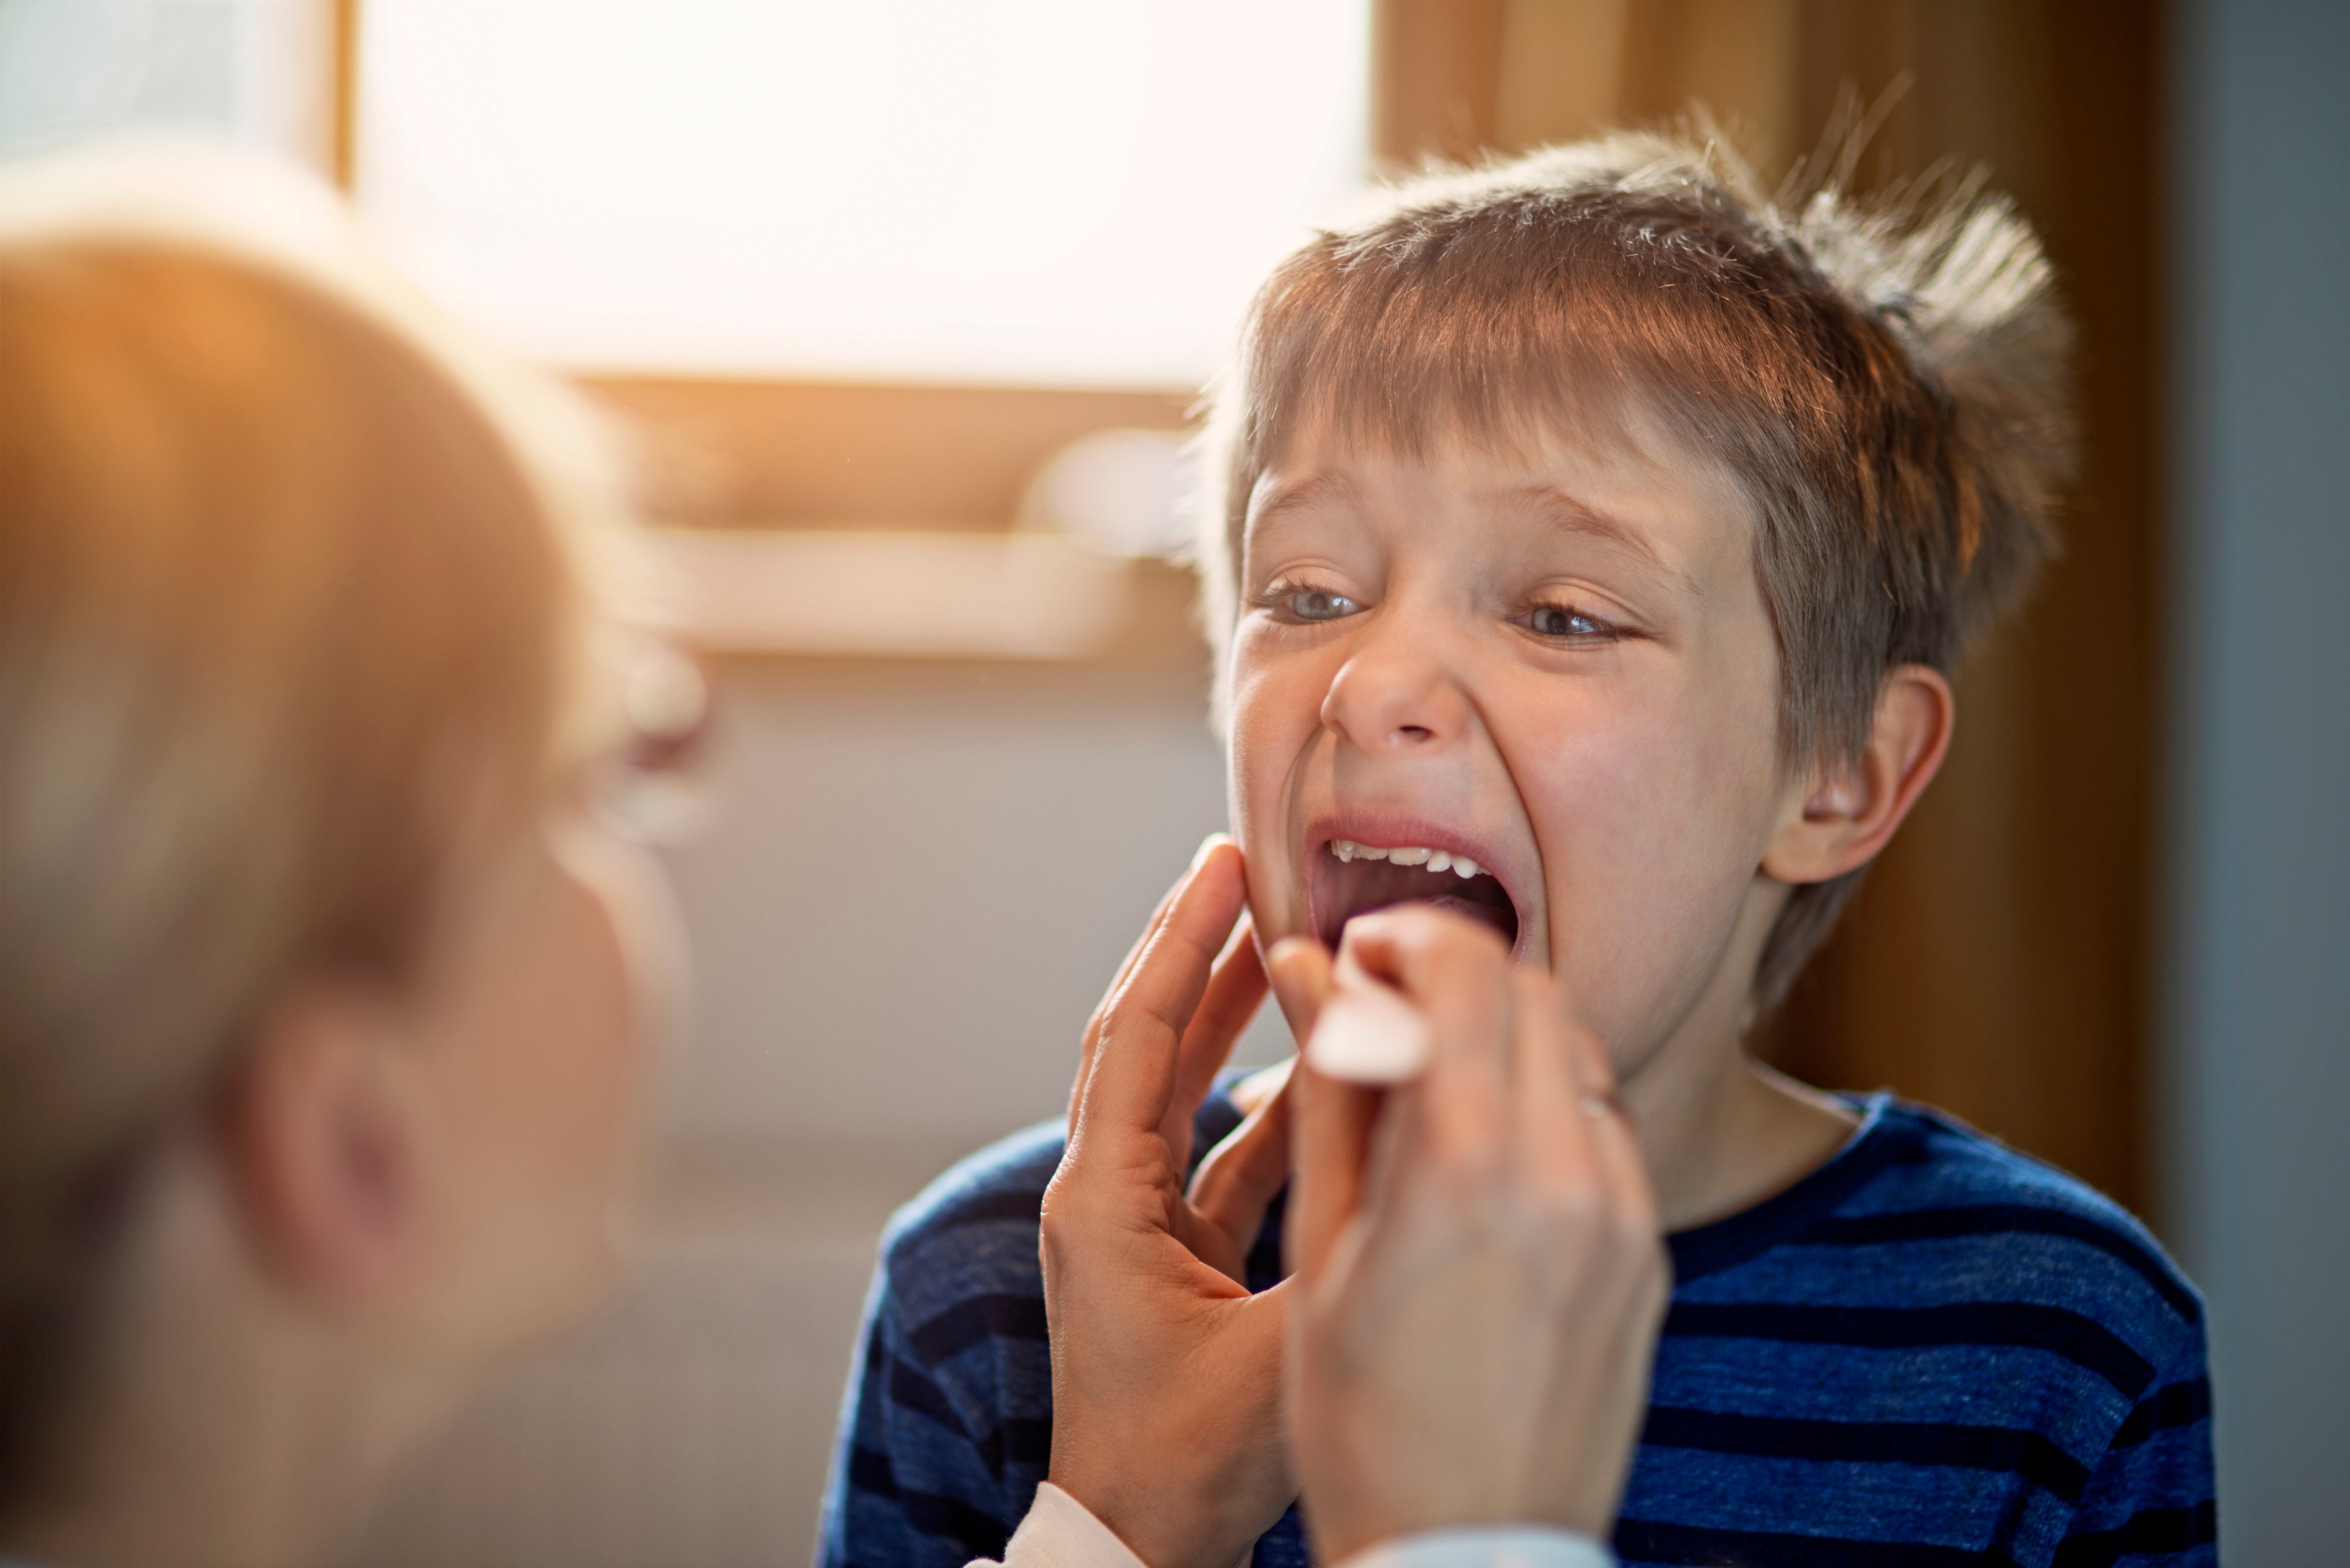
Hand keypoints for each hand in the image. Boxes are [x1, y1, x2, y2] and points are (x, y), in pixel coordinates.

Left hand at [1041, 838, 1297, 1567]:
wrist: (1136, 1544)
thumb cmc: (1186, 1462)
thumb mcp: (1273, 1349)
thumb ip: (1339, 1244)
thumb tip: (1407, 1143)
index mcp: (1101, 1204)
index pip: (1137, 1038)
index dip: (1180, 944)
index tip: (1221, 862)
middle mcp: (1103, 1196)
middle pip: (1141, 1040)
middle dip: (1190, 952)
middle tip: (1239, 867)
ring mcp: (1134, 1223)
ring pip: (1178, 1090)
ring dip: (1224, 1015)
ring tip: (1282, 939)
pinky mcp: (1170, 1253)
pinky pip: (1212, 1149)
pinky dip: (1257, 1099)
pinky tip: (1313, 1064)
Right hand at [1272, 907, 1668, 1562]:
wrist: (1468, 1556)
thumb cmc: (1365, 1425)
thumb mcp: (1321, 1256)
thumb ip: (1333, 1098)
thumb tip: (1316, 976)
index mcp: (1467, 1174)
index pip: (1466, 973)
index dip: (1407, 937)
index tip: (1358, 953)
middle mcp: (1565, 1179)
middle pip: (1531, 992)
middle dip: (1455, 969)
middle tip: (1387, 1000)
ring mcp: (1620, 1218)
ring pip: (1577, 1051)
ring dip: (1504, 1029)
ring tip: (1432, 1073)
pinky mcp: (1646, 1255)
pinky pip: (1606, 1127)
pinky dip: (1547, 1100)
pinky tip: (1489, 1147)